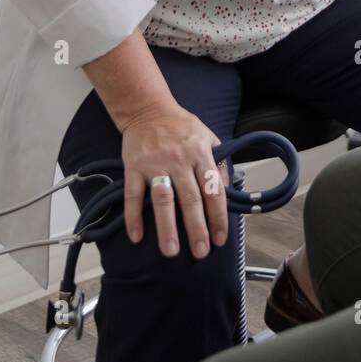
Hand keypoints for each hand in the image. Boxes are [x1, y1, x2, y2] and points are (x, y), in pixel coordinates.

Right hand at [120, 102, 229, 259]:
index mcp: (201, 154)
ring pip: (164, 199)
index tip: (219, 239)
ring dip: (167, 227)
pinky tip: (137, 236)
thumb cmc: (181, 126)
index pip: (213, 190)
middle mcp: (180, 160)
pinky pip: (133, 194)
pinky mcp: (134, 166)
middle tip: (200, 252)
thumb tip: (227, 190)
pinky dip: (133, 216)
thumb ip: (219, 162)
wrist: (148, 108)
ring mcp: (156, 164)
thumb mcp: (208, 137)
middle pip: (191, 199)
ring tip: (171, 251)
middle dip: (197, 228)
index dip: (218, 217)